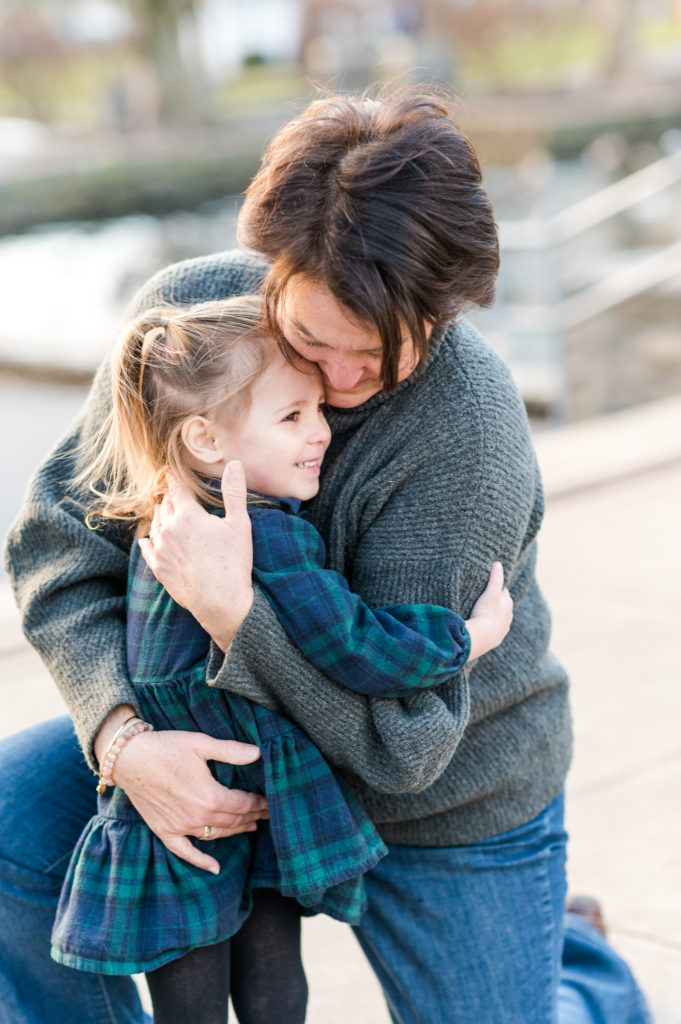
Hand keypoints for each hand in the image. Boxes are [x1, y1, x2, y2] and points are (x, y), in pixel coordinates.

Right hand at [113, 726, 268, 873]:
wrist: (129, 758)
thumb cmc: (166, 747)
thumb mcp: (200, 743)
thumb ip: (230, 750)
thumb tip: (258, 752)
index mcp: (209, 796)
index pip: (242, 804)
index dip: (258, 803)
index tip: (269, 801)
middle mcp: (197, 816)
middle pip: (232, 820)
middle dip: (252, 817)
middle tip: (266, 814)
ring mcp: (180, 827)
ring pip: (215, 834)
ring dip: (235, 832)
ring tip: (250, 827)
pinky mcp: (165, 831)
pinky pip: (185, 852)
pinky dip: (201, 861)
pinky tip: (214, 868)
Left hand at [139, 460, 253, 649]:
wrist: (222, 602)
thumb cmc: (234, 563)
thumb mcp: (240, 525)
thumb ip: (234, 492)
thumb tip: (235, 463)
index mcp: (188, 515)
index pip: (176, 488)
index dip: (172, 477)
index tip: (167, 470)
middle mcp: (169, 529)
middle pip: (165, 505)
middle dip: (171, 498)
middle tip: (173, 493)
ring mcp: (161, 549)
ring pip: (155, 524)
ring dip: (161, 516)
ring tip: (165, 512)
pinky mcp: (157, 567)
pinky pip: (147, 547)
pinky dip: (149, 539)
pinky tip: (148, 538)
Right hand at [465, 561, 512, 660]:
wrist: (481, 638)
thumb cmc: (486, 613)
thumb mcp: (490, 593)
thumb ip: (495, 578)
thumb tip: (498, 563)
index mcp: (508, 604)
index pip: (503, 592)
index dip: (496, 588)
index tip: (489, 587)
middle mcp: (508, 616)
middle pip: (503, 605)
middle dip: (497, 602)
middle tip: (485, 599)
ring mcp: (503, 628)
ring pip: (500, 619)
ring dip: (494, 616)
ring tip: (483, 613)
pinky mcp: (496, 639)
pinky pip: (494, 631)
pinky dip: (491, 628)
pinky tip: (483, 627)